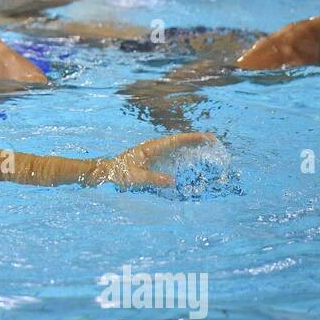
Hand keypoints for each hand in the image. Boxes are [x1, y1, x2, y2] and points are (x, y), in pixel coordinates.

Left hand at [96, 131, 216, 188]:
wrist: (105, 172)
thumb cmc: (119, 173)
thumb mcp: (136, 178)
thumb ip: (154, 179)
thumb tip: (173, 181)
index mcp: (152, 148)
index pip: (177, 140)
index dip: (194, 138)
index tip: (209, 137)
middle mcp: (154, 147)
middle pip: (179, 141)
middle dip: (196, 140)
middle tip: (214, 142)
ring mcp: (153, 152)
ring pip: (176, 146)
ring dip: (191, 146)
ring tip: (207, 149)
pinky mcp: (151, 159)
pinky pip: (171, 154)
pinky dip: (183, 154)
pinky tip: (189, 160)